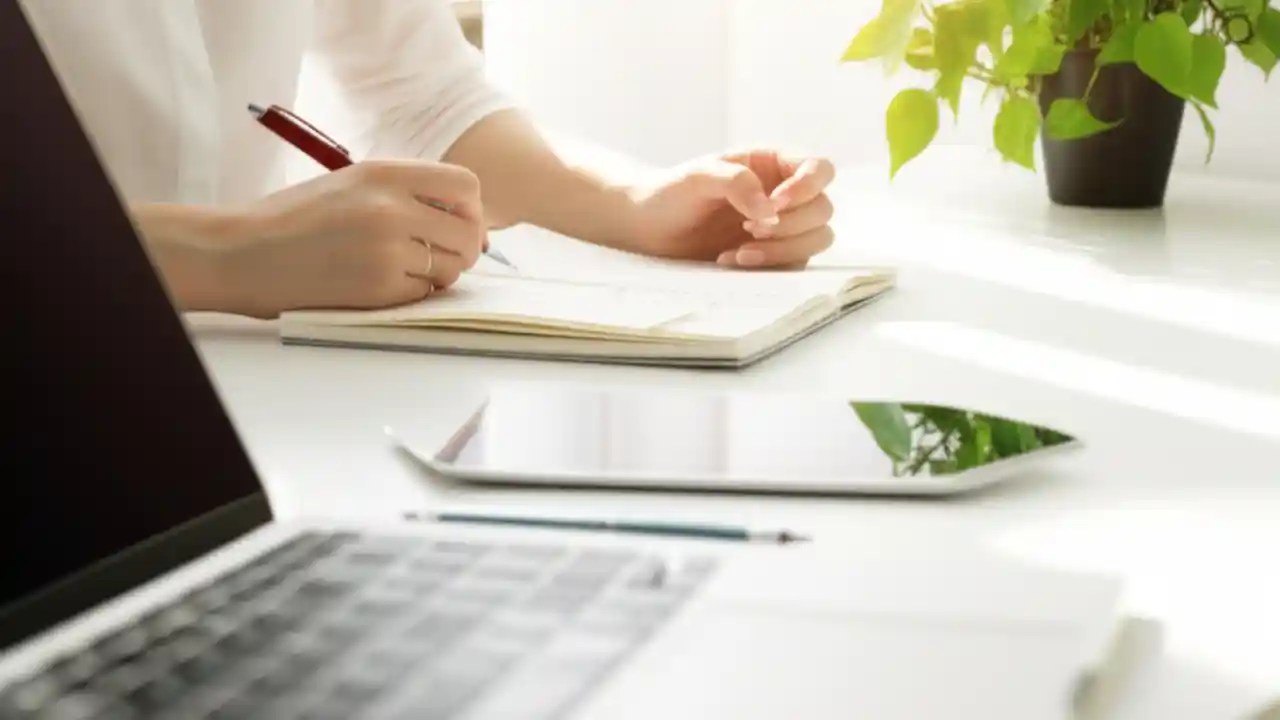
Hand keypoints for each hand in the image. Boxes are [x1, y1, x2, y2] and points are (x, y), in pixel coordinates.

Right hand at [219, 160, 484, 316]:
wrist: (245, 253)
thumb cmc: (297, 218)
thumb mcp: (353, 182)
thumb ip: (406, 192)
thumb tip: (466, 217)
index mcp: (385, 173)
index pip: (466, 185)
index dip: (471, 208)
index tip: (458, 221)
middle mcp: (391, 208)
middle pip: (468, 232)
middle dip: (463, 248)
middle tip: (441, 255)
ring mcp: (386, 249)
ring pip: (453, 267)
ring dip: (441, 273)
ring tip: (409, 268)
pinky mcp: (378, 288)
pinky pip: (424, 293)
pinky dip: (413, 292)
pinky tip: (384, 283)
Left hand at [627, 150, 835, 268]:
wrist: (649, 228)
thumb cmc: (671, 192)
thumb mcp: (699, 176)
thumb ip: (737, 183)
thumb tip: (770, 211)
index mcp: (773, 163)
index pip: (819, 168)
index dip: (807, 187)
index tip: (773, 204)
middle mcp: (785, 193)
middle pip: (823, 209)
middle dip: (791, 224)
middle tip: (749, 228)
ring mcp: (783, 227)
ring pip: (818, 239)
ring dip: (784, 249)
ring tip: (740, 251)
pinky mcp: (775, 256)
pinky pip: (795, 264)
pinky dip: (769, 265)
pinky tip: (732, 260)